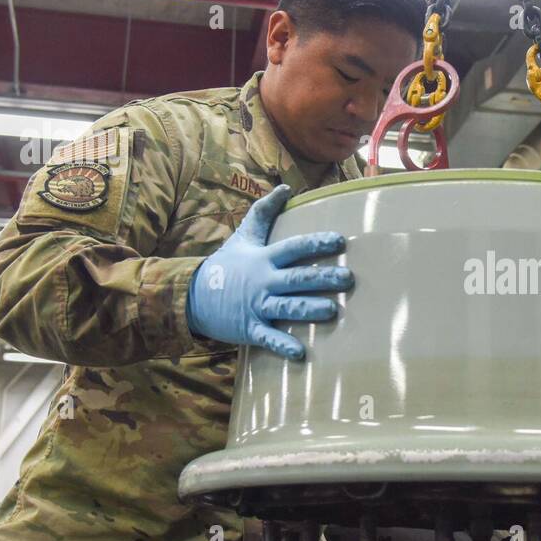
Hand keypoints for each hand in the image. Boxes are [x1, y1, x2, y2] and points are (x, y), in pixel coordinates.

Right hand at [186, 185, 351, 359]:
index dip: (316, 244)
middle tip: (348, 279)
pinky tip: (301, 353)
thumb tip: (285, 186)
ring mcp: (257, 306)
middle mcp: (263, 282)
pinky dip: (283, 345)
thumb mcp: (243, 236)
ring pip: (287, 308)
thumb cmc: (226, 265)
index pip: (293, 248)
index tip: (339, 241)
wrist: (192, 296)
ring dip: (309, 310)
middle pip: (297, 279)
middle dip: (322, 278)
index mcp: (264, 259)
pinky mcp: (250, 329)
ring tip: (332, 310)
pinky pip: (269, 338)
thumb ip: (264, 212)